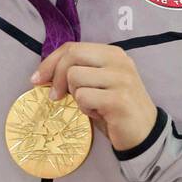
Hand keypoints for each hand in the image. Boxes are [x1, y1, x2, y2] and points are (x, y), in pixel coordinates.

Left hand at [30, 42, 158, 153]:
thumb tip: (42, 74)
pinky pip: (83, 97)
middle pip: (72, 56)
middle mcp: (119, 61)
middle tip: (55, 97)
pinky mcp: (119, 99)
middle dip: (56, 76)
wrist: (144, 134)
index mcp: (113, 53)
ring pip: (75, 77)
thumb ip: (77, 72)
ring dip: (75, 96)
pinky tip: (98, 114)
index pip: (72, 47)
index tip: (37, 79)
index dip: (50, 61)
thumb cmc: (115, 109)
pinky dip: (84, 109)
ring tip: (90, 105)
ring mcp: (121, 79)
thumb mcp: (97, 84)